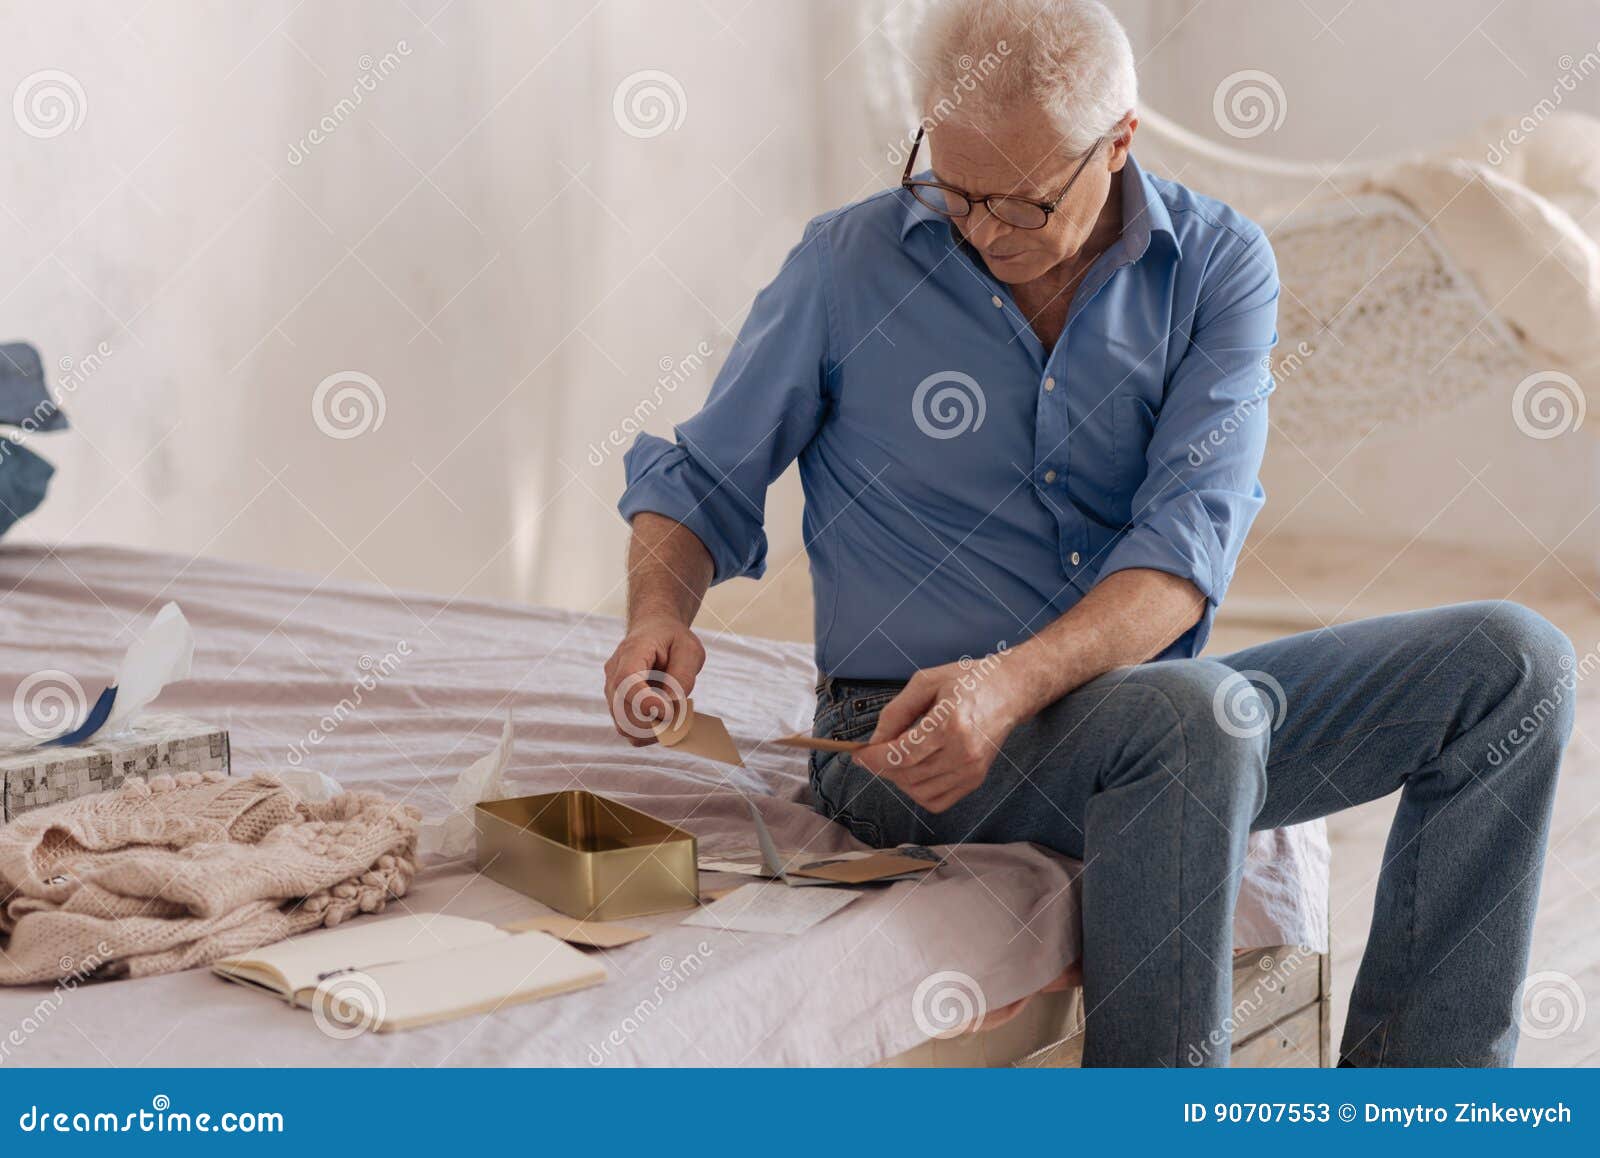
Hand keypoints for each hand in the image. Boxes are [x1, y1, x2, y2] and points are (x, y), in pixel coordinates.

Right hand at [603, 615, 705, 745]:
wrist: (653, 630)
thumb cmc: (672, 640)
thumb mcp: (689, 650)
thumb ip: (682, 676)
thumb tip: (670, 706)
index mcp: (632, 651)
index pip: (627, 681)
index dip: (645, 702)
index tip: (668, 712)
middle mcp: (614, 673)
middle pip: (622, 710)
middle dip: (653, 723)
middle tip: (679, 717)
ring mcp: (612, 690)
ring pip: (623, 726)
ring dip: (651, 731)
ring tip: (673, 717)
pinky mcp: (616, 704)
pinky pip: (628, 729)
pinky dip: (647, 733)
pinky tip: (662, 720)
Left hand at [852, 651, 1027, 812]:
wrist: (1010, 690)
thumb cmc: (968, 680)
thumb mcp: (926, 682)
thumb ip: (896, 712)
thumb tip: (874, 741)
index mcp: (950, 723)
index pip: (902, 754)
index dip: (874, 758)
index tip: (859, 753)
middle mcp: (963, 752)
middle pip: (908, 775)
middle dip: (882, 767)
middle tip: (873, 753)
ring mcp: (972, 770)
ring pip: (919, 792)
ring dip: (899, 780)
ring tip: (897, 758)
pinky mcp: (975, 780)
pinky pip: (936, 801)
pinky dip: (918, 791)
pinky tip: (914, 771)